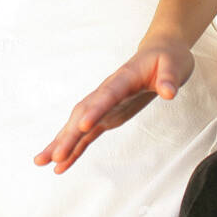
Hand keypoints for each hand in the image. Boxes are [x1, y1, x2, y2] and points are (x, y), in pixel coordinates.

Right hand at [35, 41, 194, 172]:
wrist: (160, 52)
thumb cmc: (167, 58)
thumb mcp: (174, 65)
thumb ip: (169, 78)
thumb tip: (169, 92)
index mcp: (123, 78)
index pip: (106, 95)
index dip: (94, 110)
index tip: (83, 126)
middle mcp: (107, 92)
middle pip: (82, 113)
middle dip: (67, 135)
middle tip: (53, 156)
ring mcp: (104, 105)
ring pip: (77, 125)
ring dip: (60, 143)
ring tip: (41, 162)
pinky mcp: (107, 115)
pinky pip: (87, 134)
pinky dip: (74, 148)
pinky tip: (61, 164)